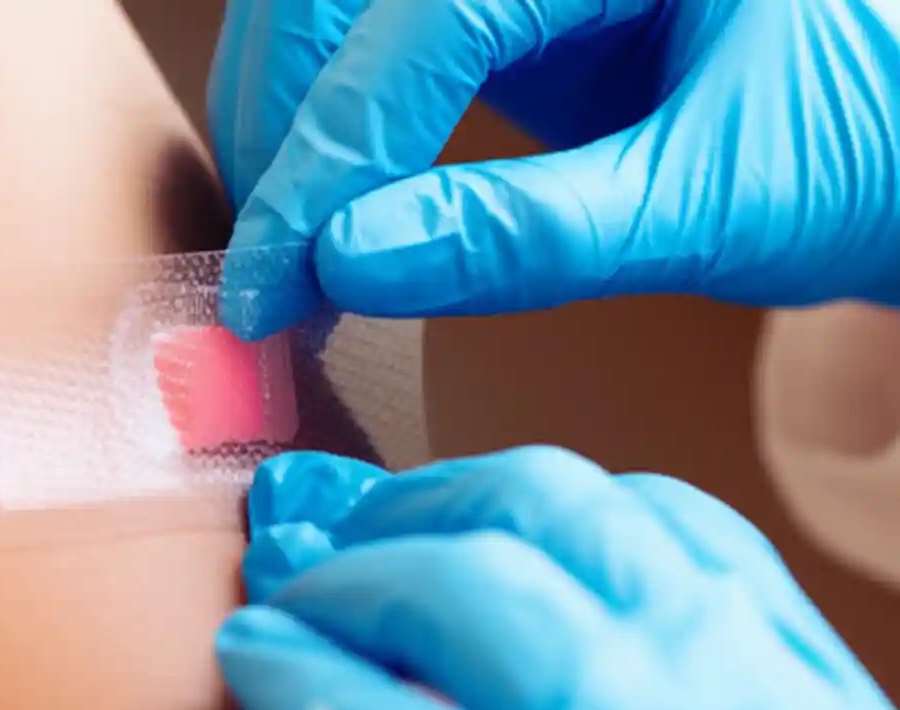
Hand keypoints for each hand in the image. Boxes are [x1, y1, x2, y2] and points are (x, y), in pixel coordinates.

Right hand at [209, 0, 899, 339]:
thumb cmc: (873, 144)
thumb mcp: (714, 196)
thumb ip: (530, 234)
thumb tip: (351, 263)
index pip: (420, 25)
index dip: (323, 161)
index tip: (268, 285)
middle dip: (284, 126)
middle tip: (267, 274)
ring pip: (336, 11)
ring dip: (289, 122)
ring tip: (288, 247)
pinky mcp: (513, 13)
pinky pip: (382, 47)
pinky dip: (337, 127)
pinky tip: (332, 204)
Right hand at [216, 447, 897, 709]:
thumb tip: (299, 680)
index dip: (295, 665)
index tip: (250, 639)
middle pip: (472, 587)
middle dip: (359, 575)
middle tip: (303, 585)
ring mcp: (748, 670)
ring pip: (567, 508)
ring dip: (453, 500)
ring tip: (392, 522)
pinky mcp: (803, 645)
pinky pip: (677, 515)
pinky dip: (581, 501)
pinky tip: (527, 520)